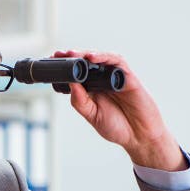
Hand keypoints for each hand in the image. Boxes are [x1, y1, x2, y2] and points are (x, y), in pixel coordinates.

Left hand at [54, 49, 186, 170]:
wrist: (139, 136)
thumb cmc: (117, 127)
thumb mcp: (92, 115)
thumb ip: (80, 101)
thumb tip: (69, 83)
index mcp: (92, 89)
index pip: (77, 73)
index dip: (65, 66)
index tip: (51, 62)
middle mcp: (103, 80)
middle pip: (87, 62)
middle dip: (72, 57)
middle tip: (58, 54)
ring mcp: (116, 77)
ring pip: (100, 58)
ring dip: (86, 54)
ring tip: (72, 54)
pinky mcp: (128, 77)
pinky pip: (117, 62)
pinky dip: (104, 57)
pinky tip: (92, 57)